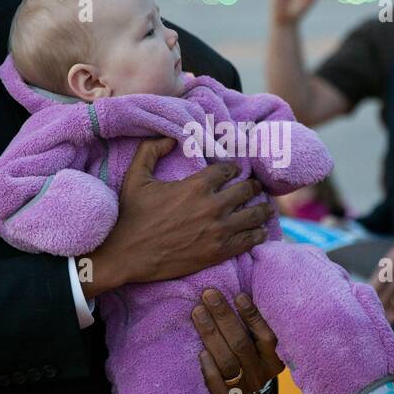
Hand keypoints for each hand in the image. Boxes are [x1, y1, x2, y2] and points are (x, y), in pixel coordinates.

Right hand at [82, 137, 272, 296]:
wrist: (127, 255)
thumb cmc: (131, 216)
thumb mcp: (135, 177)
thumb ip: (150, 151)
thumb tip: (168, 138)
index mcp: (196, 186)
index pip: (228, 170)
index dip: (233, 169)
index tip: (235, 171)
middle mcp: (212, 206)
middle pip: (246, 190)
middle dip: (252, 186)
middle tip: (255, 187)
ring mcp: (218, 230)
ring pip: (254, 215)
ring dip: (262, 209)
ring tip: (265, 208)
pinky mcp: (219, 252)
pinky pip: (249, 240)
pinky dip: (258, 234)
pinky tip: (260, 232)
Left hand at [192, 289, 284, 393]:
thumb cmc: (249, 363)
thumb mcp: (258, 349)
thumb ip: (251, 329)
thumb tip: (237, 294)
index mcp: (272, 360)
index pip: (265, 337)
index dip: (252, 316)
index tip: (238, 295)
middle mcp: (259, 374)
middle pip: (241, 344)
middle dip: (224, 317)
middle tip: (209, 295)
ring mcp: (243, 388)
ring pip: (228, 361)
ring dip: (211, 335)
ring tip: (198, 312)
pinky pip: (217, 385)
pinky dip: (210, 368)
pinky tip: (200, 352)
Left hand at [370, 235, 393, 323]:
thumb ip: (385, 267)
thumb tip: (374, 279)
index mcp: (390, 264)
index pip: (374, 282)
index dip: (367, 292)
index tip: (361, 299)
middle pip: (382, 294)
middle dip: (375, 304)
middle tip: (368, 312)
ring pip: (393, 301)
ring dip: (385, 310)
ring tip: (378, 317)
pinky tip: (393, 318)